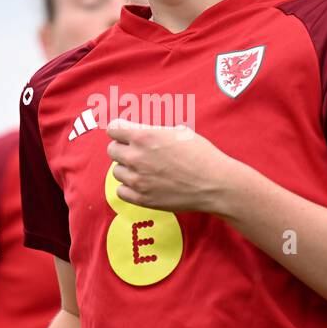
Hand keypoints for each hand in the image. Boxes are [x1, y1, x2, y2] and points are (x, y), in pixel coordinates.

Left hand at [105, 118, 238, 213]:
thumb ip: (153, 132)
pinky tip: (142, 183)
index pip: (113, 128)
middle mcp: (136, 157)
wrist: (214, 183)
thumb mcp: (177, 132)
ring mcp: (138, 180)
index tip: (125, 134)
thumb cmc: (201, 154)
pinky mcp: (142, 199)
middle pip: (112, 150)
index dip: (119, 130)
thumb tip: (140, 131)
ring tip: (144, 169)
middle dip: (122, 148)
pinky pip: (121, 191)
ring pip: (116, 171)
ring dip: (127, 169)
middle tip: (136, 152)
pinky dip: (129, 187)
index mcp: (144, 136)